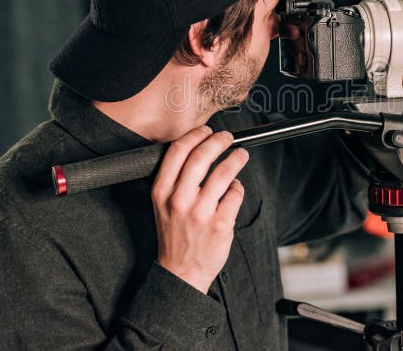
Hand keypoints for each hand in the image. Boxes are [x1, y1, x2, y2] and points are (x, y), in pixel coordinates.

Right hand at [152, 126, 247, 293]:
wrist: (181, 272)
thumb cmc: (175, 235)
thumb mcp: (162, 205)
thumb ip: (175, 179)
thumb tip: (198, 148)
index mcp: (161, 192)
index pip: (178, 152)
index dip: (196, 135)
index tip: (207, 130)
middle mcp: (179, 200)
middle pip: (202, 156)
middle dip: (219, 141)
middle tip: (227, 138)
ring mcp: (200, 213)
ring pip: (224, 172)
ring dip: (236, 158)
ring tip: (240, 155)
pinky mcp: (220, 224)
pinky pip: (235, 193)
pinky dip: (238, 186)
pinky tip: (235, 187)